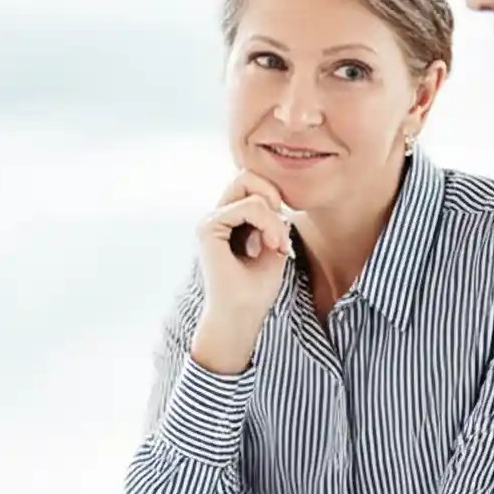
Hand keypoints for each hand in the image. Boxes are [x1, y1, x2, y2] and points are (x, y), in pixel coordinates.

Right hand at [191, 171, 292, 374]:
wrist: (242, 316)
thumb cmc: (256, 289)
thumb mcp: (272, 245)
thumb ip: (272, 220)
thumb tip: (277, 199)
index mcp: (228, 221)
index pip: (253, 187)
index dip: (275, 202)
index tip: (283, 239)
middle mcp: (216, 217)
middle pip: (247, 176)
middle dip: (273, 195)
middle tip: (281, 231)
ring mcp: (211, 221)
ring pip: (250, 187)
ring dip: (273, 217)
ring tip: (278, 246)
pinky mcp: (209, 228)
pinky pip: (249, 206)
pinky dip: (269, 224)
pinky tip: (271, 247)